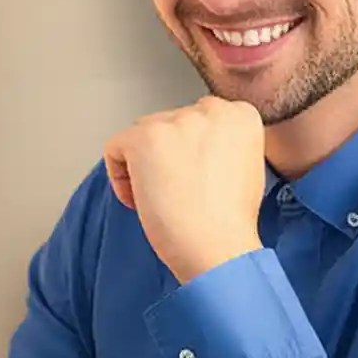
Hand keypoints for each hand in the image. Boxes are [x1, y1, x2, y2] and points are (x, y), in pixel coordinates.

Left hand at [103, 96, 265, 283]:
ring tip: (162, 200)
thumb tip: (189, 148)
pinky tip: (141, 200)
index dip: (190, 153)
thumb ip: (221, 146)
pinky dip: (119, 177)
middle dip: (166, 158)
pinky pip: (114, 147)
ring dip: (144, 167)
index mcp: (240, 115)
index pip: (198, 119)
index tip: (193, 178)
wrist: (219, 248)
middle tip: (176, 193)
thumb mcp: (243, 168)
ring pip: (142, 136)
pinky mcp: (145, 137)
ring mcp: (176, 121)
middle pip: (168, 124)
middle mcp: (211, 110)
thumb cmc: (229, 222)